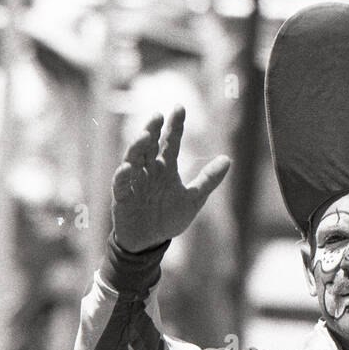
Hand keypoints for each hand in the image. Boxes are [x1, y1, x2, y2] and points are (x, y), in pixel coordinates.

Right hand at [112, 107, 230, 252]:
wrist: (150, 241)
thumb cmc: (169, 218)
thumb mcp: (193, 199)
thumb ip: (208, 179)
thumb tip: (228, 159)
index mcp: (166, 168)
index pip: (171, 142)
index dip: (175, 126)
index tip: (180, 108)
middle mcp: (149, 170)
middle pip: (150, 145)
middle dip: (153, 130)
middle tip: (158, 116)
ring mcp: (134, 181)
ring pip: (133, 158)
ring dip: (137, 147)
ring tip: (145, 136)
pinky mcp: (122, 195)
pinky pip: (120, 183)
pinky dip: (123, 175)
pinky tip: (127, 168)